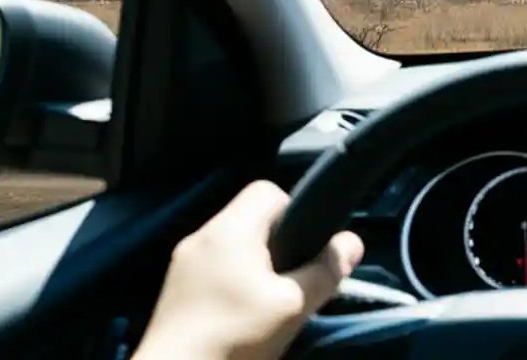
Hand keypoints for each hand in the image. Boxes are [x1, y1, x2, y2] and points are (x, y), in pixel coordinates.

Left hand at [133, 180, 363, 359]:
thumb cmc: (235, 336)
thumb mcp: (293, 307)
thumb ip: (326, 271)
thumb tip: (352, 242)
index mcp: (229, 229)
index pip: (268, 190)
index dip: (295, 210)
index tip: (305, 246)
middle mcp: (201, 236)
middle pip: (251, 219)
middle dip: (278, 244)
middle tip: (292, 279)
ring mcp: (182, 263)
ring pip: (233, 246)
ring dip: (255, 265)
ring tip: (269, 301)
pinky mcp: (174, 289)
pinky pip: (214, 267)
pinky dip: (233, 281)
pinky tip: (241, 314)